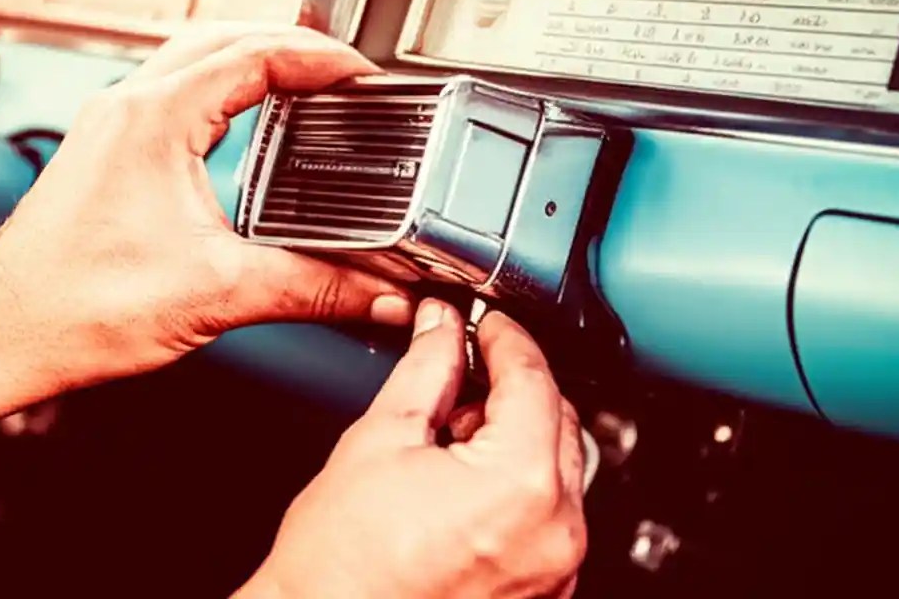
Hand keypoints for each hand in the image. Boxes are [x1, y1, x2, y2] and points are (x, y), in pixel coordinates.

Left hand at [0, 24, 413, 395]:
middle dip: (292, 44)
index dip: (319, 58)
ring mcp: (109, 126)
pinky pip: (169, 89)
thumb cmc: (74, 309)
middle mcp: (127, 109)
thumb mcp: (217, 293)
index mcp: (154, 119)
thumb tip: (377, 291)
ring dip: (251, 57)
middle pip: (224, 39)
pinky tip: (238, 117)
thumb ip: (311, 288)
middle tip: (342, 69)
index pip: (255, 55)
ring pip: (191, 56)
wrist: (2, 336)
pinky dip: (217, 85)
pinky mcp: (103, 151)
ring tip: (302, 77)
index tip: (362, 74)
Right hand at [239, 300, 587, 598]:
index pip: (533, 379)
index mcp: (521, 485)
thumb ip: (426, 370)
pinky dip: (521, 485)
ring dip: (518, 436)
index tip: (485, 325)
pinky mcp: (544, 591)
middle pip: (558, 419)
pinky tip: (466, 482)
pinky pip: (551, 515)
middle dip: (512, 387)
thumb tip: (443, 329)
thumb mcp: (380, 439)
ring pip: (559, 466)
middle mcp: (555, 533)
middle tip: (460, 375)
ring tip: (451, 440)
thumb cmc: (339, 566)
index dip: (504, 338)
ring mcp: (554, 569)